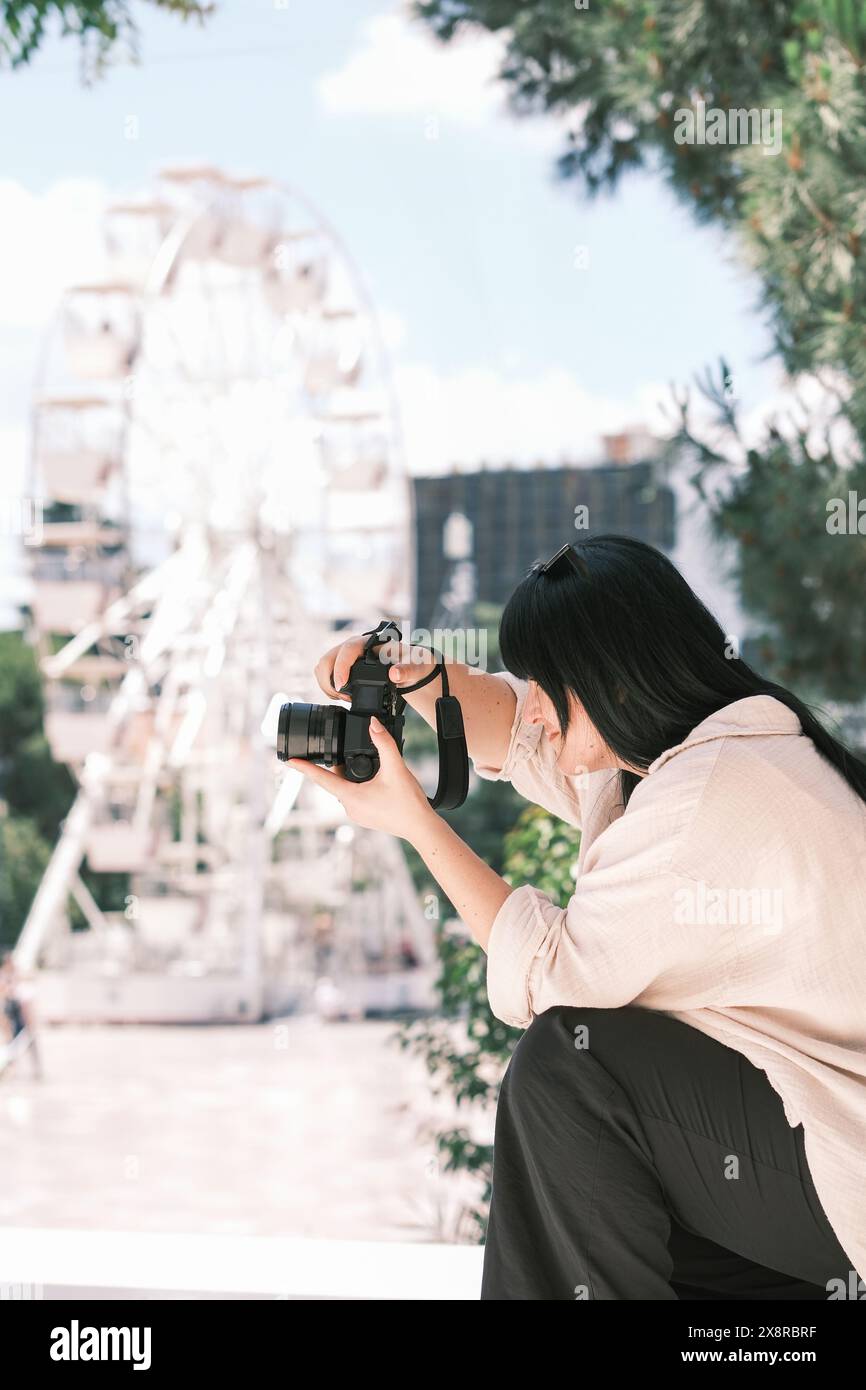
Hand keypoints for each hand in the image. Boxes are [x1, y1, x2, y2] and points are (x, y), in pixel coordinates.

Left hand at [287, 716, 434, 841]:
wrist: (421, 827)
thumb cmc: (408, 803)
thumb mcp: (396, 768)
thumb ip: (384, 743)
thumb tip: (373, 724)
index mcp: (350, 796)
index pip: (321, 779)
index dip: (303, 768)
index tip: (288, 760)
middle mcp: (349, 807)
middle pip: (335, 780)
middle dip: (338, 764)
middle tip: (346, 749)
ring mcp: (357, 813)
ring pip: (346, 787)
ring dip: (351, 774)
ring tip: (368, 764)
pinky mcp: (365, 815)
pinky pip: (355, 796)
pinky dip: (358, 784)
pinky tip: (374, 778)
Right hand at [314, 634, 438, 701]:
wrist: (411, 667)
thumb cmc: (412, 662)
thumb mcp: (415, 665)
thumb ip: (407, 669)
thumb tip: (394, 674)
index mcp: (370, 642)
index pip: (348, 648)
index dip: (341, 666)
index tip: (341, 685)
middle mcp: (355, 646)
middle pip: (329, 657)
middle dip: (328, 679)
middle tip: (342, 696)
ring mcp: (347, 656)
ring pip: (323, 665)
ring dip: (326, 683)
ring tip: (341, 698)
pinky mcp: (344, 666)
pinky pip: (326, 673)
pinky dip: (328, 685)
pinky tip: (340, 695)